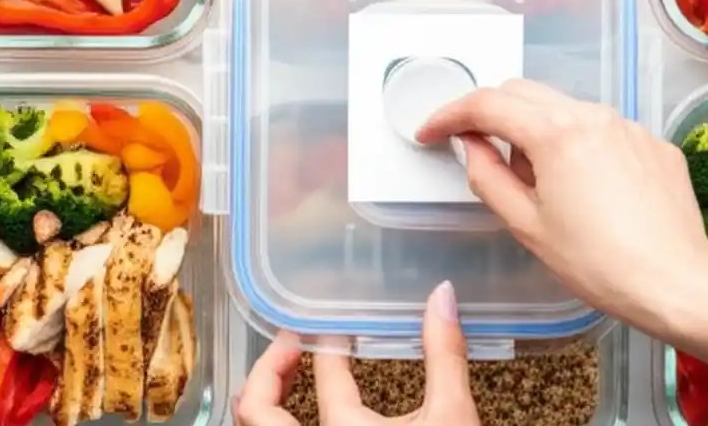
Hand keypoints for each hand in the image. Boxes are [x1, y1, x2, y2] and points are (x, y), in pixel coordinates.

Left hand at [235, 281, 479, 425]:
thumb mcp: (454, 419)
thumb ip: (446, 356)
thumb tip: (442, 294)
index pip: (326, 378)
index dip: (326, 348)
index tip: (331, 331)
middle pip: (253, 410)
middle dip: (265, 370)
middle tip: (290, 343)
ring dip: (264, 405)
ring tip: (281, 379)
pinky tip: (296, 422)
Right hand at [416, 79, 707, 337]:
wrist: (678, 286)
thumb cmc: (599, 264)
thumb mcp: (525, 224)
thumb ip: (486, 175)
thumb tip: (471, 145)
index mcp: (555, 133)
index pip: (486, 104)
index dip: (449, 115)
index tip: (430, 132)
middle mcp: (594, 115)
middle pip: (523, 93)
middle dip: (490, 115)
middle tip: (474, 151)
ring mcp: (629, 127)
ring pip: (563, 109)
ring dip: (535, 131)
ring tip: (537, 184)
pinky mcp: (653, 145)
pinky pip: (601, 130)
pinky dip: (577, 146)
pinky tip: (583, 190)